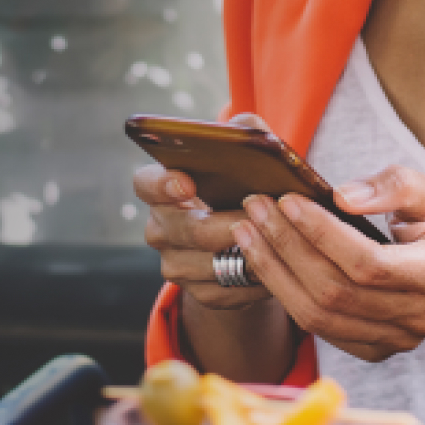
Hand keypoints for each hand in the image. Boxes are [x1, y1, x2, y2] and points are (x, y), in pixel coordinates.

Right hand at [132, 115, 280, 313]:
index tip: (188, 181)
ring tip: (278, 241)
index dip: (163, 184)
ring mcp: (176, 265)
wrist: (245, 238)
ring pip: (211, 265)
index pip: (146, 185)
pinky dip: (255, 279)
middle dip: (226, 224)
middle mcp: (160, 229)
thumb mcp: (240, 157)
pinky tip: (278, 265)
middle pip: (189, 230)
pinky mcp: (201, 294)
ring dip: (247, 254)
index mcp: (160, 190)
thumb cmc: (240, 186)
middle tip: (259, 217)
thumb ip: (241, 135)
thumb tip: (247, 130)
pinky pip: (229, 290)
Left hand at [233, 164, 424, 361]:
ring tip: (248, 233)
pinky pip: (317, 328)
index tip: (287, 200)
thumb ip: (392, 186)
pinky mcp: (373, 350)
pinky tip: (265, 260)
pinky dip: (285, 293)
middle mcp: (419, 316)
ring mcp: (395, 340)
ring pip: (319, 316)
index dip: (322, 234)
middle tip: (255, 209)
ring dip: (275, 272)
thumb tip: (342, 197)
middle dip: (287, 247)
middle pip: (336, 292)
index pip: (368, 263)